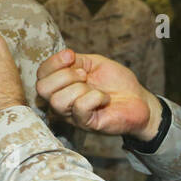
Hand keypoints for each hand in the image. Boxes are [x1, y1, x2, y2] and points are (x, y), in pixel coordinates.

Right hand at [35, 49, 161, 141]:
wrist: (139, 100)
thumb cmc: (117, 83)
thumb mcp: (94, 63)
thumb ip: (76, 59)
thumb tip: (66, 56)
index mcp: (61, 85)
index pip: (41, 74)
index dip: (53, 62)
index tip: (71, 56)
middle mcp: (61, 102)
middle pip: (42, 88)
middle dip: (65, 75)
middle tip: (85, 75)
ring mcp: (72, 115)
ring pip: (58, 101)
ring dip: (79, 88)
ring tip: (94, 88)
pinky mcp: (86, 124)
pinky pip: (80, 107)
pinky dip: (95, 97)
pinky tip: (104, 99)